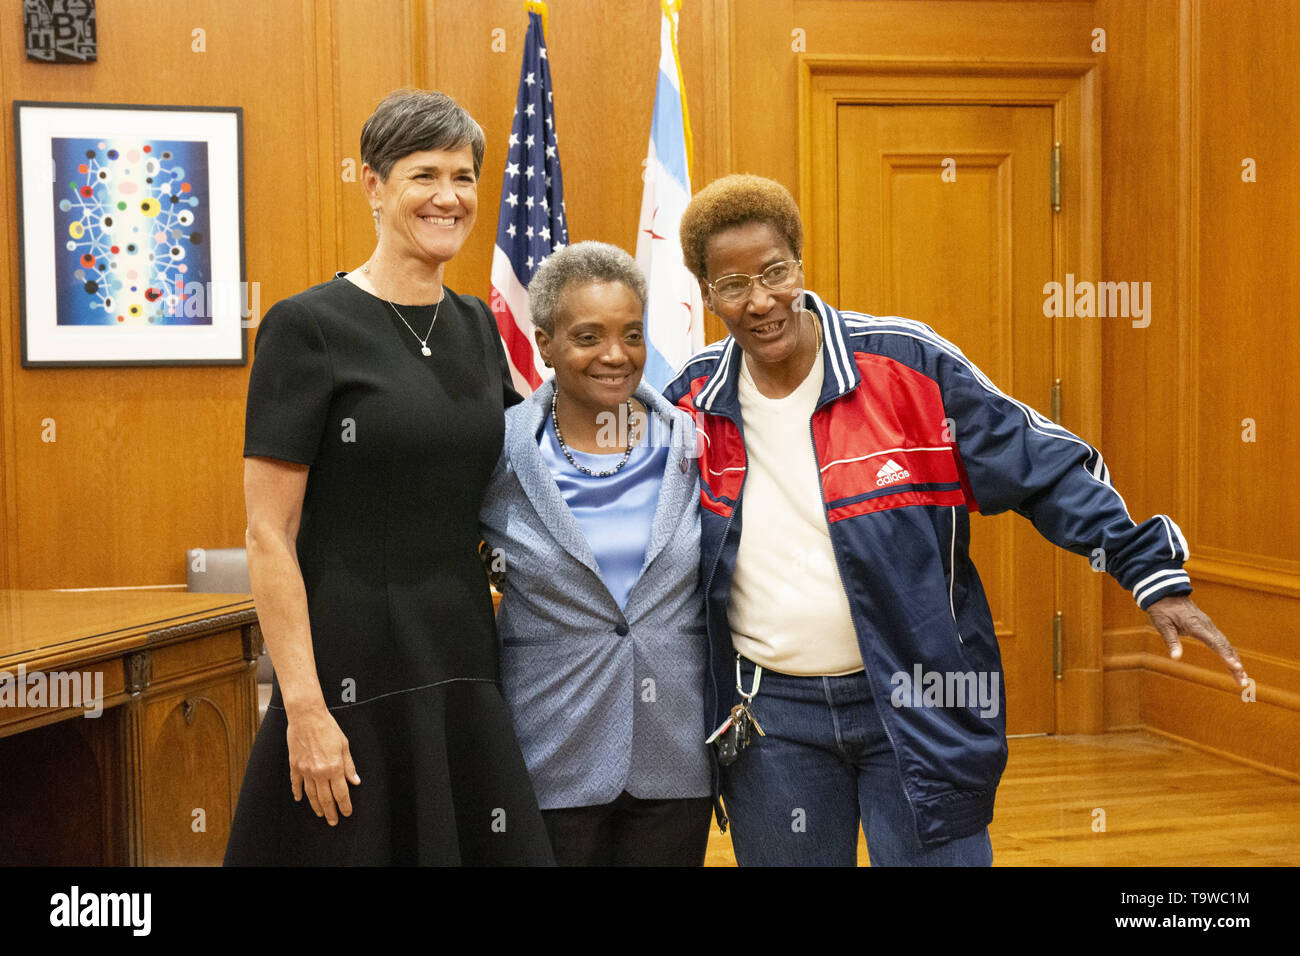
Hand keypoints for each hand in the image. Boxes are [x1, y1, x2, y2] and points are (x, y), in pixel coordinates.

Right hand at [285, 705, 360, 824]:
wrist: (306, 717)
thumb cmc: (328, 728)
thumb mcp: (344, 745)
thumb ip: (349, 766)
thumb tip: (355, 781)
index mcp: (334, 767)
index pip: (341, 793)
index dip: (344, 805)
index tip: (347, 813)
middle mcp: (319, 772)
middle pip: (325, 798)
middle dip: (330, 812)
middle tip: (333, 821)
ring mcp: (305, 770)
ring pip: (311, 794)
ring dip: (316, 806)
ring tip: (320, 814)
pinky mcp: (295, 766)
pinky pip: (296, 784)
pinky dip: (298, 793)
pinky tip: (299, 799)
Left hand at [1145, 595, 1247, 687]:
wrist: (1165, 592)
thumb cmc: (1162, 609)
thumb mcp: (1162, 625)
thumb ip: (1171, 641)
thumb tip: (1175, 658)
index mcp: (1197, 626)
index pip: (1215, 643)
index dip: (1226, 656)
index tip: (1236, 667)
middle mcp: (1207, 626)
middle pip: (1226, 647)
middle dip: (1235, 665)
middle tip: (1242, 682)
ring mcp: (1208, 626)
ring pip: (1226, 645)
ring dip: (1235, 661)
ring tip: (1242, 678)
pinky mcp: (1207, 627)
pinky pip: (1222, 641)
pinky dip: (1229, 654)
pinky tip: (1233, 664)